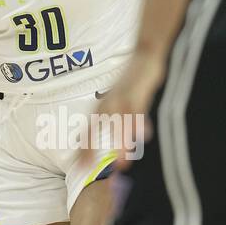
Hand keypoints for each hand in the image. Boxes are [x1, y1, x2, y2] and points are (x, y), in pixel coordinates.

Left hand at [85, 48, 165, 169]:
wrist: (145, 55)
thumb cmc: (134, 82)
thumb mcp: (123, 101)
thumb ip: (120, 123)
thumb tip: (123, 145)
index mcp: (104, 107)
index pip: (89, 131)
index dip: (83, 149)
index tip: (79, 168)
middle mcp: (110, 104)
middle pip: (97, 129)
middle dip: (92, 149)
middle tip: (88, 169)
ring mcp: (123, 98)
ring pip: (119, 124)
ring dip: (120, 144)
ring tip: (122, 164)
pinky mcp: (139, 92)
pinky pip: (138, 110)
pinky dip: (139, 123)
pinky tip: (143, 137)